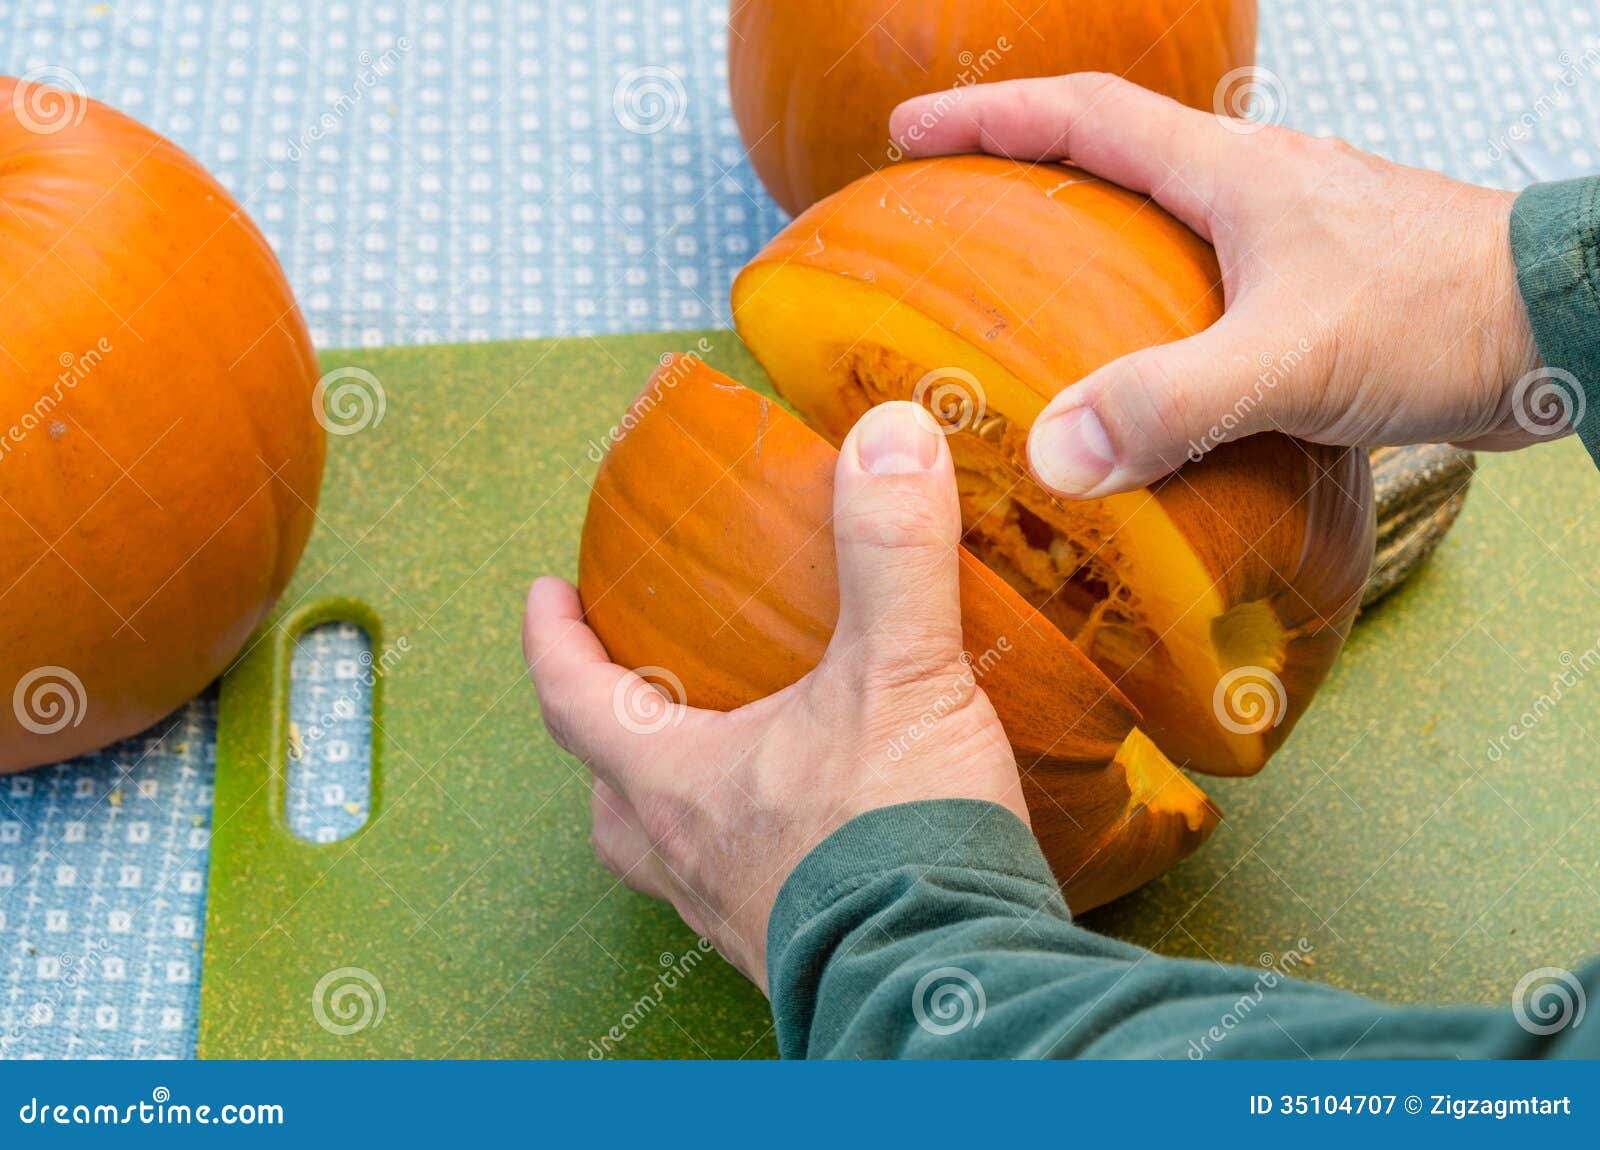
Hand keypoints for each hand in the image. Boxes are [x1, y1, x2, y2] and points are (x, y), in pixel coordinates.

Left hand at [524, 403, 1027, 990]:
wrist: (951, 986)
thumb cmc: (893, 842)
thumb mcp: (896, 673)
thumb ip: (888, 552)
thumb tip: (884, 439)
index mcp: (676, 781)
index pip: (572, 701)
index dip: (552, 641)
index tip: (544, 596)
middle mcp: (688, 857)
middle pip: (608, 792)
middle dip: (605, 732)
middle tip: (628, 684)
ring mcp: (737, 914)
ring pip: (669, 853)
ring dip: (676, 801)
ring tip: (722, 757)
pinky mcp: (798, 948)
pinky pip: (746, 891)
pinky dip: (757, 847)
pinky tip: (814, 827)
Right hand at [890, 74, 1545, 498]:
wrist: (1561, 329)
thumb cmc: (1440, 315)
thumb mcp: (1289, 358)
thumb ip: (1169, 403)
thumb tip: (1055, 450)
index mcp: (1232, 171)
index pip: (1085, 116)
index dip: (991, 117)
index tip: (910, 130)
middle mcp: (1255, 186)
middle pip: (1114, 154)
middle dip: (1024, 168)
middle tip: (953, 211)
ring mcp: (1288, 235)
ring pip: (1163, 219)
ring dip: (1091, 236)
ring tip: (1026, 289)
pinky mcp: (1317, 288)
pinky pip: (1207, 280)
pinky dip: (1152, 302)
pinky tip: (1142, 361)